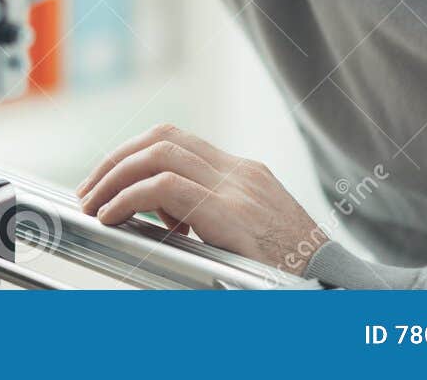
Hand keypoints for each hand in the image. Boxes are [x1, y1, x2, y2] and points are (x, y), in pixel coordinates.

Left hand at [76, 123, 326, 272]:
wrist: (337, 289)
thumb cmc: (293, 275)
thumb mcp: (247, 236)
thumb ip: (208, 219)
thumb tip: (159, 220)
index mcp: (244, 175)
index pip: (176, 140)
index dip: (133, 153)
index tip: (107, 178)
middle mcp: (240, 173)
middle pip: (163, 137)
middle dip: (116, 160)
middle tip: (89, 189)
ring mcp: (238, 189)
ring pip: (160, 154)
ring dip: (116, 175)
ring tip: (93, 202)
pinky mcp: (233, 214)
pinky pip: (166, 187)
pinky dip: (129, 198)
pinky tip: (113, 216)